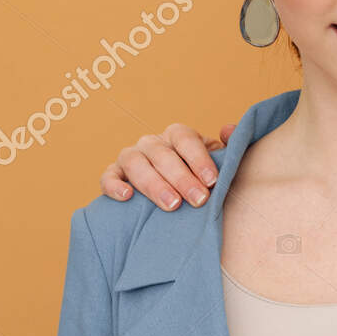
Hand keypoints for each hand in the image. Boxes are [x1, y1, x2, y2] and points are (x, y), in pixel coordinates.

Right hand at [101, 122, 234, 208]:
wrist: (177, 192)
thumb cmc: (201, 176)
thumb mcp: (218, 162)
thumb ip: (227, 148)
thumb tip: (228, 130)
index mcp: (177, 136)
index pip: (184, 138)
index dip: (198, 158)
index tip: (212, 181)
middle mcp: (152, 143)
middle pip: (162, 154)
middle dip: (182, 178)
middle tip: (198, 200)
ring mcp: (131, 157)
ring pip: (135, 163)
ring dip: (154, 184)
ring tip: (172, 205)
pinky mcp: (114, 174)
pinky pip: (108, 176)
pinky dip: (114, 185)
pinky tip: (127, 197)